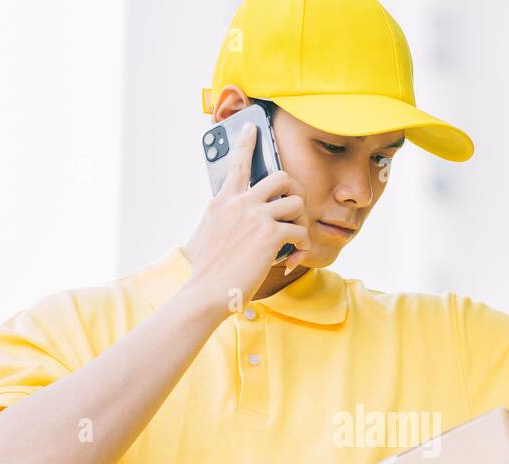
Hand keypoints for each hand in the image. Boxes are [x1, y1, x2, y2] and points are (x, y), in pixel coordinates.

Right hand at [182, 122, 312, 311]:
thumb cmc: (208, 272)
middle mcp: (239, 203)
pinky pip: (300, 232)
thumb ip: (224, 220)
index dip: (247, 143)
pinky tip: (293, 258)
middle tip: (295, 208)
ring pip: (296, 203)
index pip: (237, 164)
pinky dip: (302, 248)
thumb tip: (240, 221)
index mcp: (222, 201)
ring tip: (295, 239)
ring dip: (301, 222)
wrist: (206, 292)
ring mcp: (255, 216)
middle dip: (296, 191)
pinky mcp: (270, 235)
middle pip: (281, 177)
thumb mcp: (208, 235)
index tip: (253, 127)